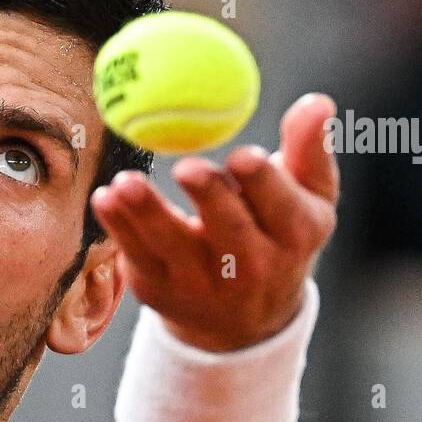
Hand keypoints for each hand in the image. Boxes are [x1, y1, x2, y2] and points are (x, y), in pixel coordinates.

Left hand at [91, 93, 339, 352]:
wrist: (244, 319)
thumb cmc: (278, 234)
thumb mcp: (308, 197)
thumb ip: (309, 149)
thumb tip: (317, 102)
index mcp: (294, 235)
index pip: (281, 209)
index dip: (263, 183)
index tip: (242, 155)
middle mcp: (252, 267)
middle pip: (229, 232)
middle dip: (209, 200)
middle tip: (187, 166)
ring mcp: (202, 284)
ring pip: (172, 247)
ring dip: (146, 214)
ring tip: (125, 182)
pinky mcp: (160, 291)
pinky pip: (136, 256)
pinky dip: (118, 227)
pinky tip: (105, 198)